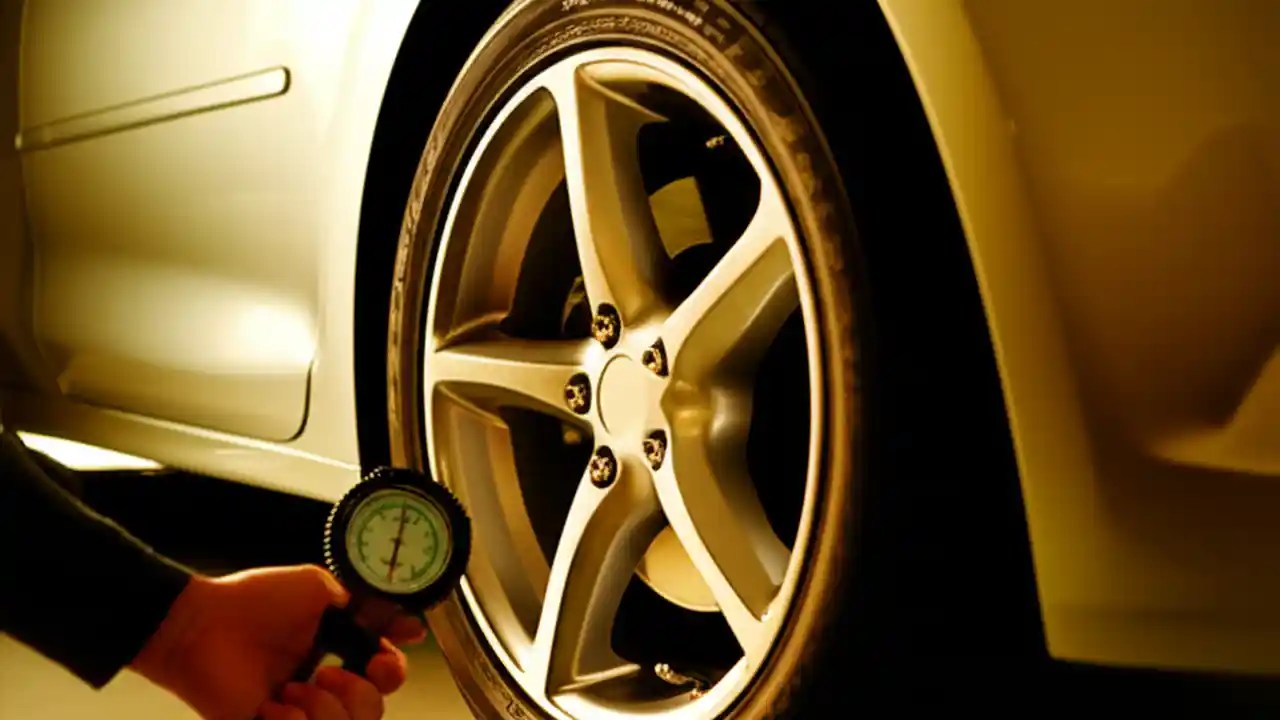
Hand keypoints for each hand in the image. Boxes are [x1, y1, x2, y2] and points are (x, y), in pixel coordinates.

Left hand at [131, 565, 426, 719]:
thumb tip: (409, 625)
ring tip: (290, 689)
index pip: (384, 677)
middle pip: (373, 711)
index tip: (380, 660)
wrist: (202, 624)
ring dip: (323, 710)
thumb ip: (362, 607)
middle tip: (327, 674)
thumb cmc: (254, 601)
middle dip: (358, 694)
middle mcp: (322, 688)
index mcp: (337, 653)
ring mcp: (298, 713)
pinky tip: (270, 705)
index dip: (392, 672)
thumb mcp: (318, 589)